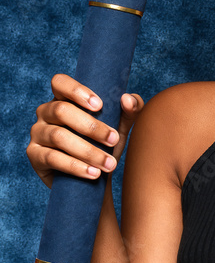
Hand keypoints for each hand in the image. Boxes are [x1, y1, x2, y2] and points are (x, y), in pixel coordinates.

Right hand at [26, 72, 143, 187]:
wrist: (94, 179)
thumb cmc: (105, 145)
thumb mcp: (120, 127)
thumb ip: (131, 110)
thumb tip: (127, 99)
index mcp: (63, 99)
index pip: (60, 83)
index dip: (77, 90)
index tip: (100, 105)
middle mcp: (46, 112)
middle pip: (62, 110)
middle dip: (91, 127)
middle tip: (114, 140)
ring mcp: (37, 133)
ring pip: (58, 137)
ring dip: (88, 151)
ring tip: (109, 164)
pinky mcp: (34, 156)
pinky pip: (52, 158)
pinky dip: (76, 166)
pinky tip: (94, 173)